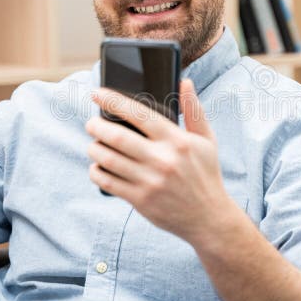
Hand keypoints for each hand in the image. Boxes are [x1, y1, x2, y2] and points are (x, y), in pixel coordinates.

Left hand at [86, 79, 238, 242]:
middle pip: (117, 137)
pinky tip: (97, 167)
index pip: (139, 114)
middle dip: (96, 126)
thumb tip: (185, 82)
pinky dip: (96, 172)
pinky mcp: (141, 200)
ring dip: (93, 148)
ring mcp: (150, 181)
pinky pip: (108, 182)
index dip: (114, 101)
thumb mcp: (207, 140)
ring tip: (93, 144)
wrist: (209, 217)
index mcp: (177, 140)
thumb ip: (194, 110)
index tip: (97, 93)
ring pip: (108, 159)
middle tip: (91, 123)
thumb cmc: (206, 174)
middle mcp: (162, 159)